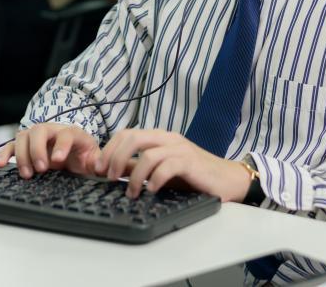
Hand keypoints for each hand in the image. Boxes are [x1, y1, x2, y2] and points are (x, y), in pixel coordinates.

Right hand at [0, 124, 100, 178]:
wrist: (75, 153)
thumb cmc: (84, 157)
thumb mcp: (94, 159)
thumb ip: (98, 163)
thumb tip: (101, 168)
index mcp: (73, 133)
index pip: (66, 134)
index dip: (61, 145)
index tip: (57, 161)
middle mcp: (53, 131)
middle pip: (41, 130)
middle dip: (38, 149)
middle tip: (40, 169)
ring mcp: (37, 137)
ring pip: (24, 136)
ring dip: (22, 155)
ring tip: (27, 174)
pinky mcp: (25, 146)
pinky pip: (12, 145)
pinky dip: (5, 153)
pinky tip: (1, 164)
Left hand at [94, 129, 250, 201]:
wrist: (227, 178)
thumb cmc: (193, 175)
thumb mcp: (161, 169)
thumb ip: (140, 167)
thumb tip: (113, 171)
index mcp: (158, 137)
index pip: (126, 133)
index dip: (108, 149)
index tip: (97, 167)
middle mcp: (167, 138)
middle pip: (132, 138)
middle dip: (115, 158)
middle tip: (108, 177)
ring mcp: (179, 149)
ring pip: (147, 154)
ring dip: (133, 176)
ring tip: (131, 193)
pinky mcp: (190, 162)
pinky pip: (166, 167)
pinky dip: (154, 180)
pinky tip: (151, 191)